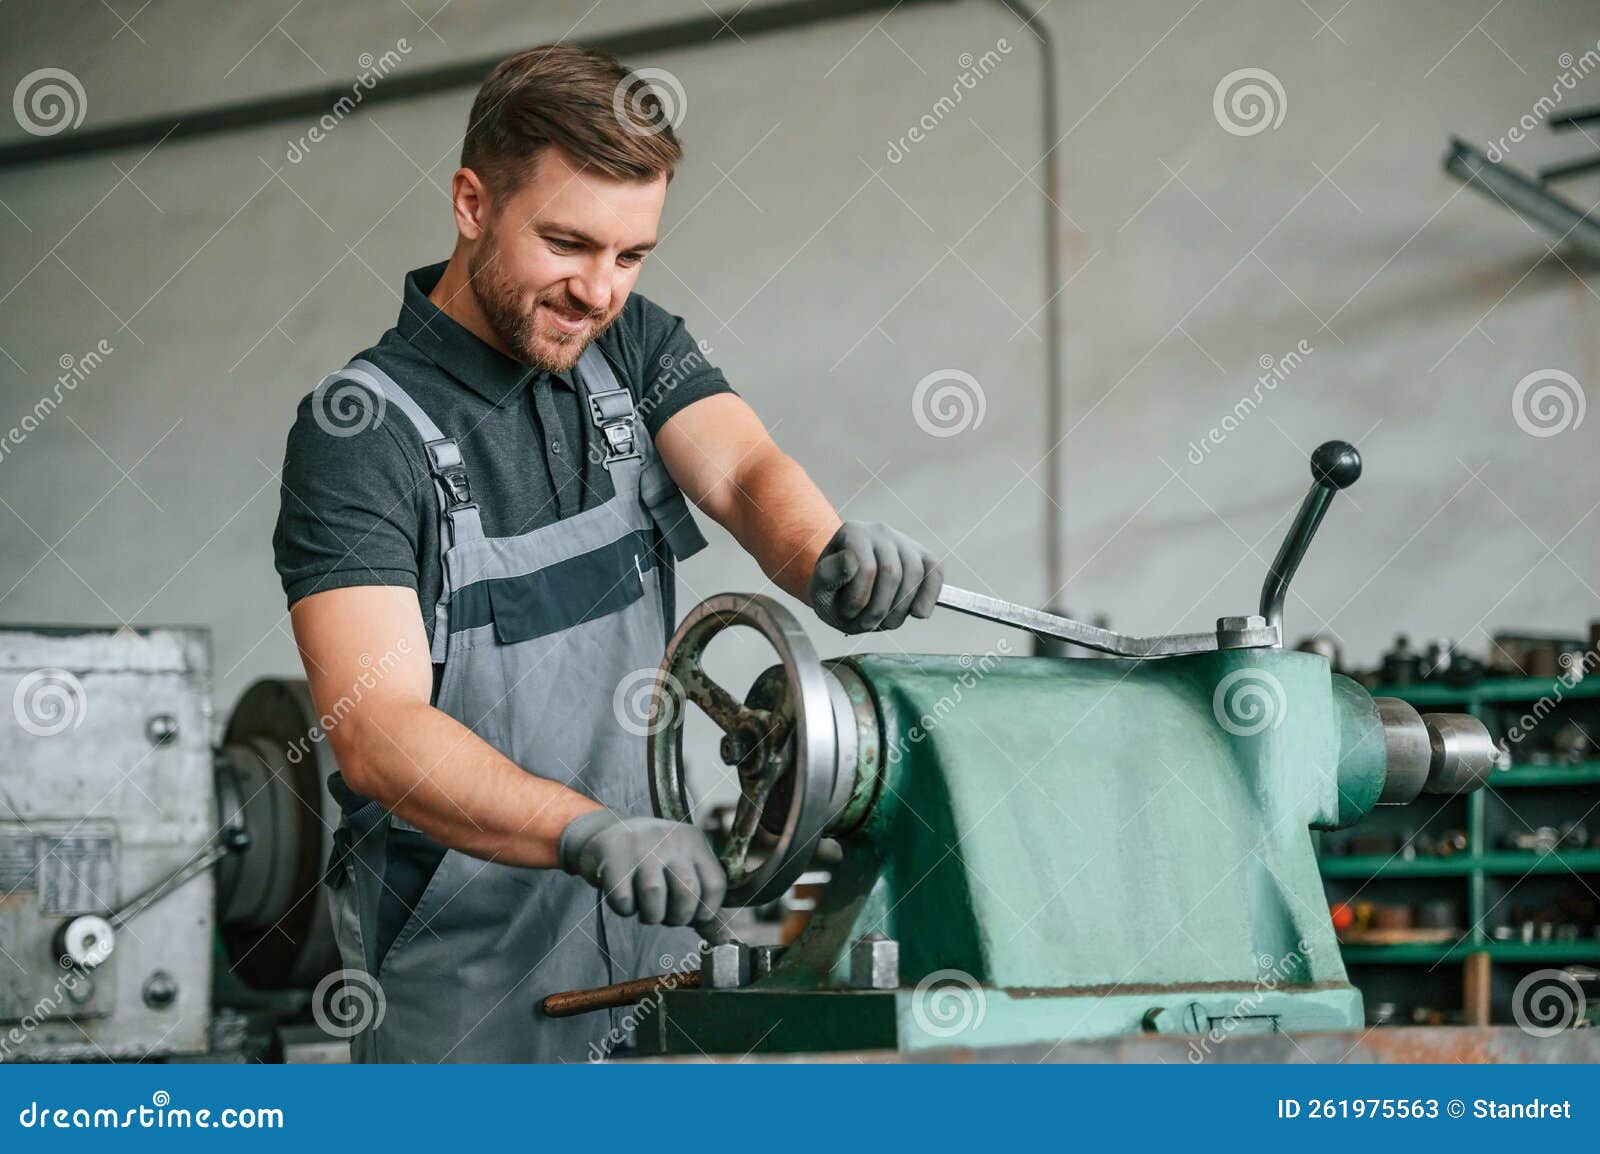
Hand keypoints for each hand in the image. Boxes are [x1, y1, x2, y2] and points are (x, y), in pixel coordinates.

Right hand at [558, 810, 726, 925]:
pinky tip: (625, 897)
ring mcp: (642, 845)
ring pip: (654, 894)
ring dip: (651, 916)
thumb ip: (702, 902)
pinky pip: (623, 898)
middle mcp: (671, 839)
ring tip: (646, 909)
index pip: (715, 885)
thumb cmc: (653, 860)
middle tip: (667, 916)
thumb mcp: (682, 869)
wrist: (609, 833)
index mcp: (695, 841)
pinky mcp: (613, 856)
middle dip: (679, 917)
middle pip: (687, 891)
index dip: (706, 911)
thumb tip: (722, 939)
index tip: (692, 916)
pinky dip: (625, 910)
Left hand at [806, 521, 942, 633]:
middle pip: (891, 572)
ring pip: (914, 575)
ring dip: (900, 610)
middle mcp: (880, 531)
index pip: (865, 568)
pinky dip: (929, 596)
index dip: (858, 599)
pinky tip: (917, 614)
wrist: (846, 589)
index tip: (846, 614)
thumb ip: (828, 574)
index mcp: (852, 532)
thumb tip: (851, 560)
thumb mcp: (819, 587)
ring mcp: (904, 541)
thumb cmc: (833, 591)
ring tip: (883, 622)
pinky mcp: (922, 555)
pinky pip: (934, 572)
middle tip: (865, 625)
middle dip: (879, 609)